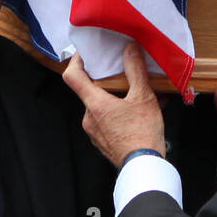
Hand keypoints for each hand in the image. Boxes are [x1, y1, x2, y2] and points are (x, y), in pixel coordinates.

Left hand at [63, 42, 165, 166]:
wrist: (143, 168)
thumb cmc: (142, 134)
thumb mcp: (143, 97)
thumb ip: (136, 70)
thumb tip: (130, 49)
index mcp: (94, 104)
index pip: (72, 76)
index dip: (76, 60)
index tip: (86, 52)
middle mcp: (89, 118)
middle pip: (89, 91)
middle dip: (106, 81)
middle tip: (122, 73)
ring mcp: (94, 132)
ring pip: (100, 107)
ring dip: (115, 99)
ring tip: (137, 96)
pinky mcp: (102, 142)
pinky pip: (106, 121)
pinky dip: (118, 114)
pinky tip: (137, 114)